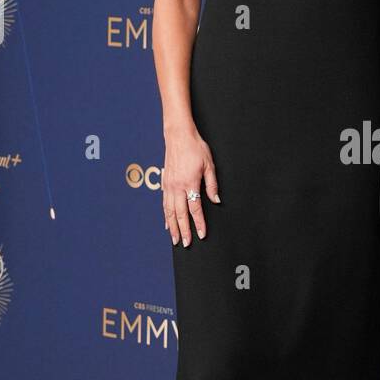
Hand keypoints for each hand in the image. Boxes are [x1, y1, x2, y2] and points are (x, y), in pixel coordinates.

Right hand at [162, 126, 219, 245]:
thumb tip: (216, 200)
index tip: (201, 234)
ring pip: (169, 211)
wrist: (178, 136)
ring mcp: (169, 185)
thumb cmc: (195, 148)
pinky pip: (164, 203)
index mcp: (190, 183)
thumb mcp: (209, 165)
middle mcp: (177, 187)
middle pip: (180, 214)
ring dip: (172, 226)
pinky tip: (167, 223)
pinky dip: (165, 215)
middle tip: (185, 243)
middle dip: (183, 230)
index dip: (198, 223)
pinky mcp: (164, 182)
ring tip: (175, 239)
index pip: (195, 209)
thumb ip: (212, 184)